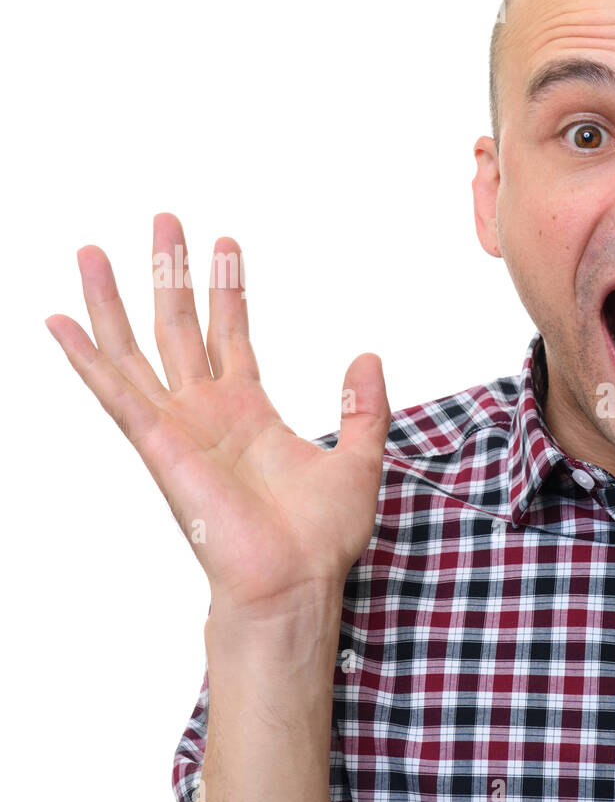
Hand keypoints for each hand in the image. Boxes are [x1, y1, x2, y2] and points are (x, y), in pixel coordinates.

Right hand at [45, 213, 390, 621]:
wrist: (295, 583)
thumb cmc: (320, 538)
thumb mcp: (360, 459)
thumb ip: (364, 407)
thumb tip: (369, 355)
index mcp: (248, 412)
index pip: (230, 334)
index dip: (226, 290)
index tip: (225, 243)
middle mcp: (206, 414)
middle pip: (177, 327)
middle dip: (170, 273)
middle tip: (166, 218)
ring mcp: (178, 428)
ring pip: (135, 350)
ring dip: (114, 300)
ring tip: (93, 249)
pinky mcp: (160, 447)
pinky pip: (115, 394)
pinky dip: (85, 358)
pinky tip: (58, 320)